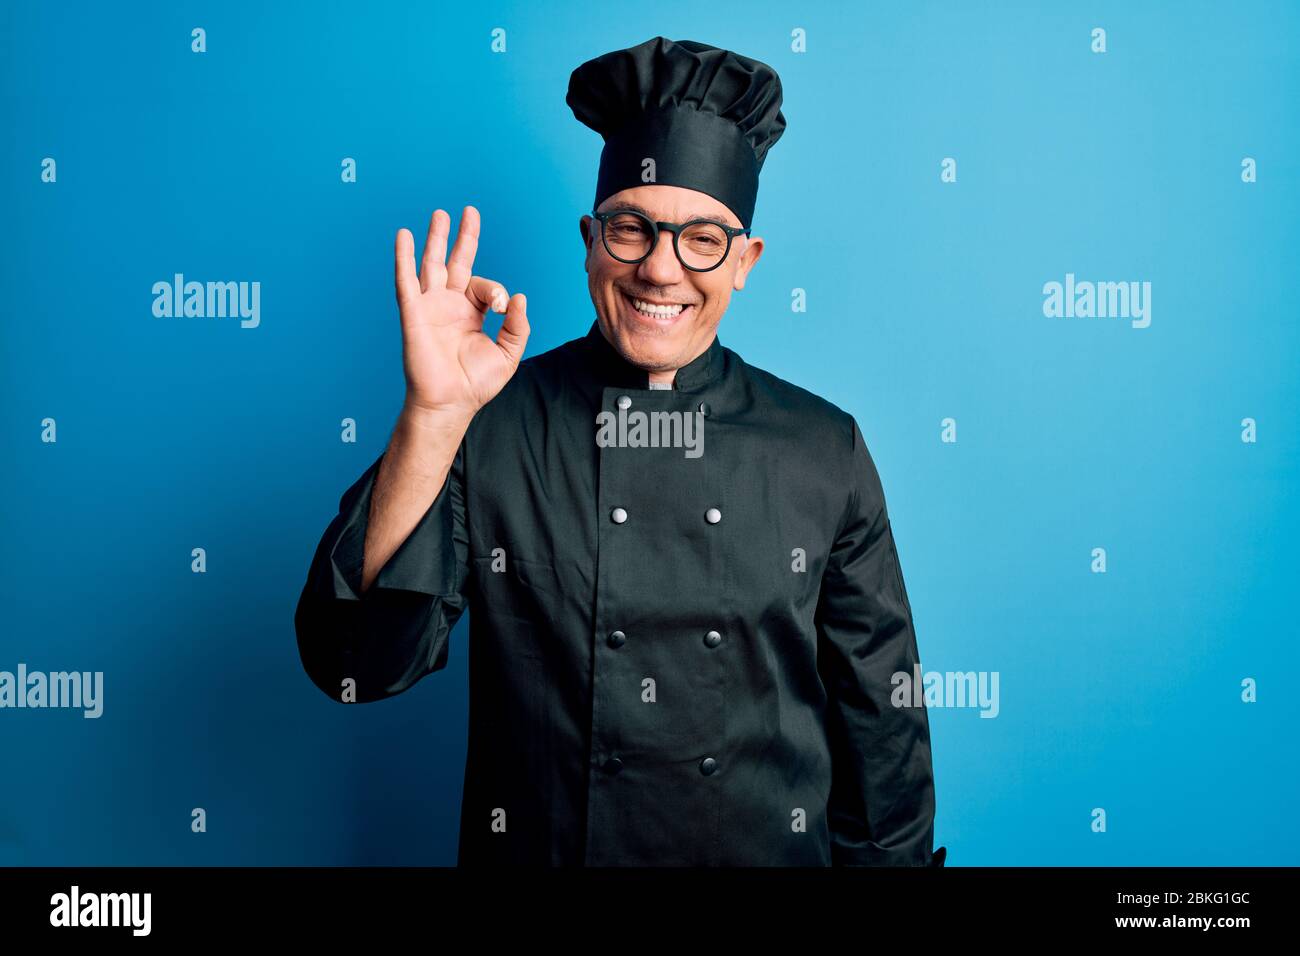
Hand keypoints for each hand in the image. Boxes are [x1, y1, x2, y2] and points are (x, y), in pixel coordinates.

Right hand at [394, 206, 529, 417]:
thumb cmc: (476, 384)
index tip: (503, 307)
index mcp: (471, 313)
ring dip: (435, 239)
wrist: (450, 403)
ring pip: (432, 265)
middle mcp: (450, 306)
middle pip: (456, 262)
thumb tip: (519, 297)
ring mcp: (430, 307)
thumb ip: (518, 326)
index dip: (497, 291)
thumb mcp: (508, 354)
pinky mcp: (414, 313)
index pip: (485, 286)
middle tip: (468, 211)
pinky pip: (407, 281)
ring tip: (440, 214)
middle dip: (463, 237)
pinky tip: (404, 236)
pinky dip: (404, 258)